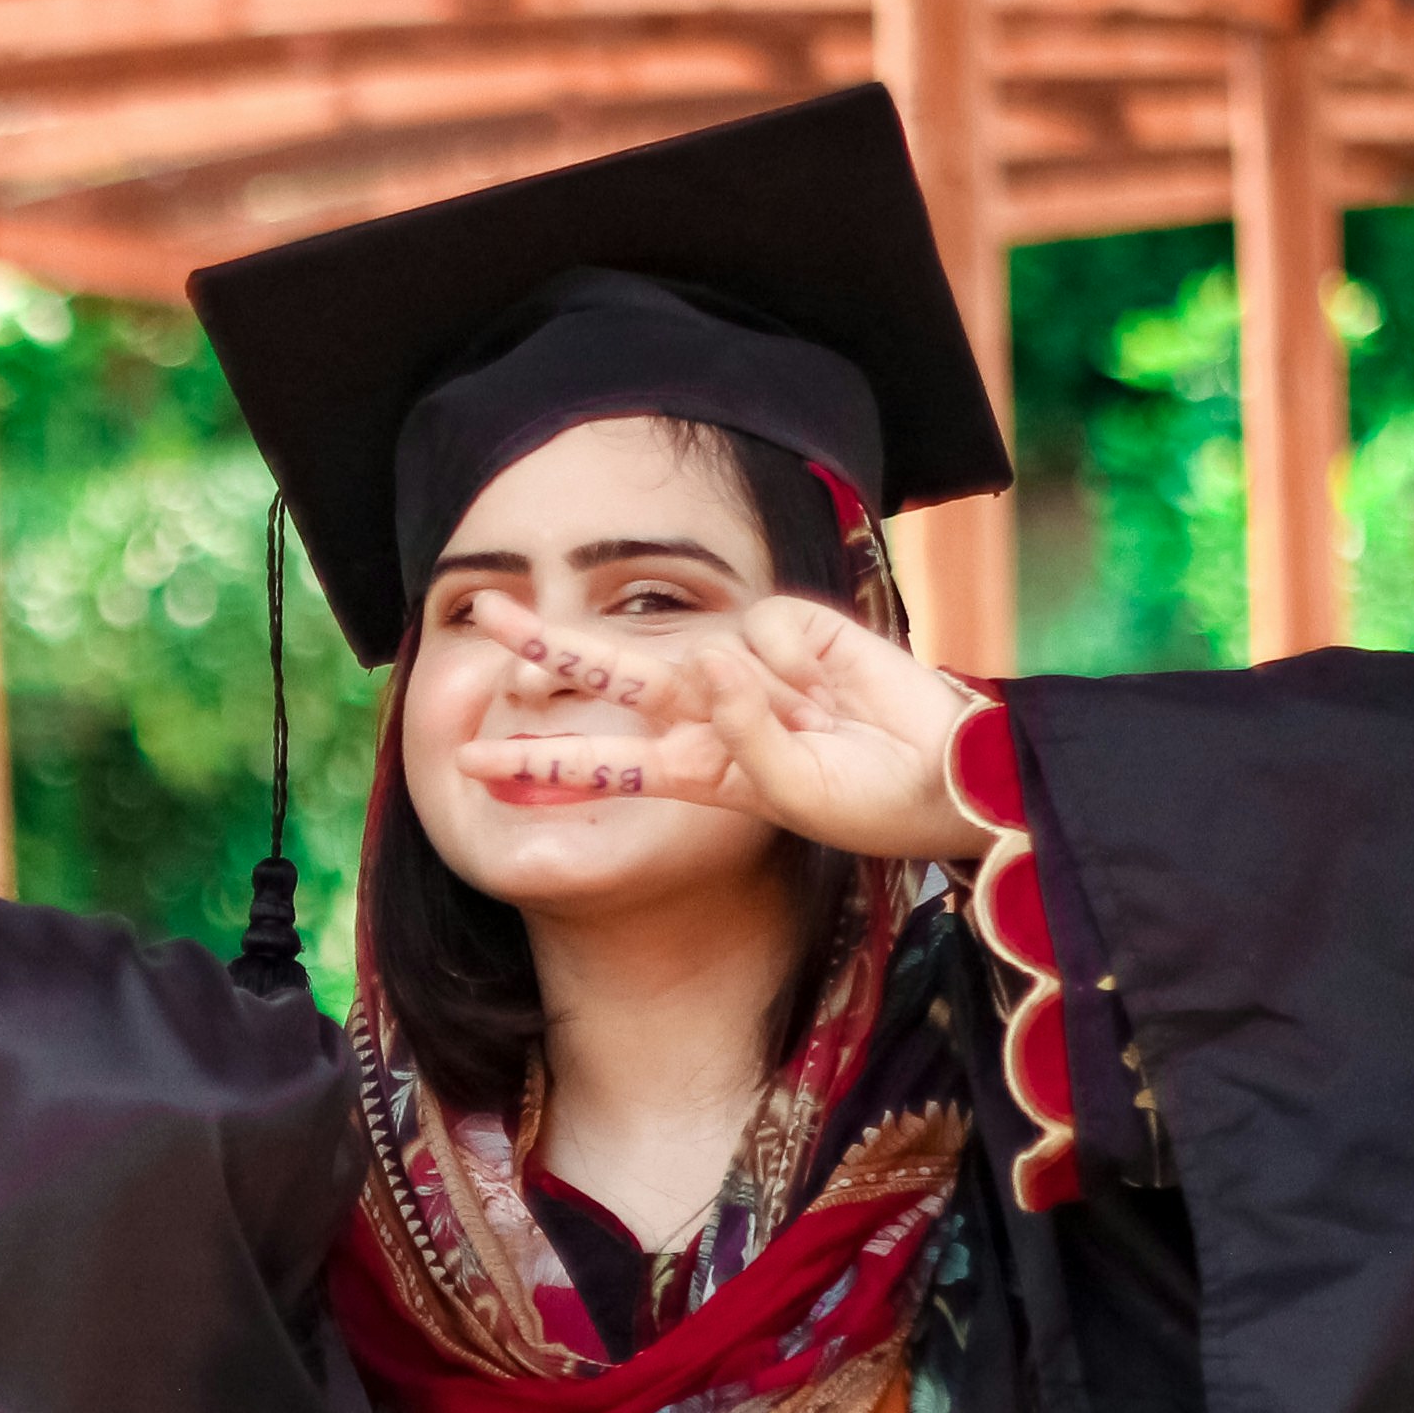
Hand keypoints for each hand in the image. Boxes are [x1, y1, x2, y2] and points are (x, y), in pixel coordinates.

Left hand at [442, 590, 989, 865]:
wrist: (947, 771)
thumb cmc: (868, 801)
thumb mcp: (790, 795)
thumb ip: (740, 733)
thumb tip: (709, 657)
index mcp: (695, 770)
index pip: (601, 762)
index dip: (538, 763)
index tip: (466, 765)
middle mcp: (706, 713)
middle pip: (608, 671)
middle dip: (544, 641)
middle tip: (479, 611)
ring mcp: (745, 667)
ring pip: (694, 644)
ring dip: (748, 685)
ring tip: (816, 720)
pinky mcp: (790, 628)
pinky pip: (762, 627)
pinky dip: (793, 657)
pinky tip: (830, 682)